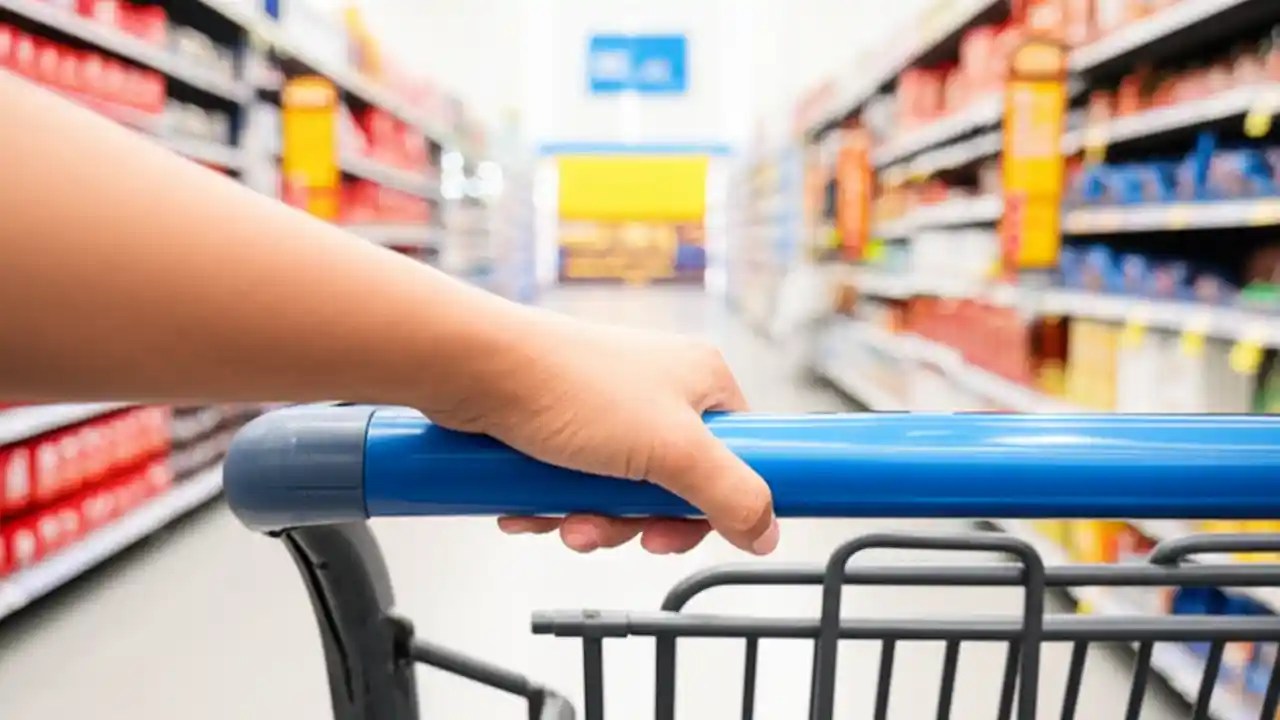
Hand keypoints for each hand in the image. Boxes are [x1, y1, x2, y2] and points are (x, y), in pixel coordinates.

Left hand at [424, 312, 778, 554]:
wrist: (474, 367)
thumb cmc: (569, 387)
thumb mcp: (670, 451)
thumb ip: (730, 494)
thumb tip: (769, 530)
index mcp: (701, 381)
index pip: (739, 457)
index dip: (712, 505)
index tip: (677, 532)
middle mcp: (660, 389)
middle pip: (675, 484)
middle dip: (636, 521)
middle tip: (611, 529)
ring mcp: (611, 406)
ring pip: (623, 490)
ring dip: (592, 519)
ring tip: (561, 520)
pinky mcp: (567, 423)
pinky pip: (580, 482)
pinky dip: (558, 504)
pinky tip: (532, 508)